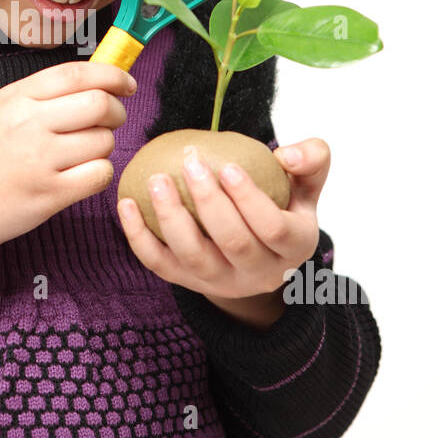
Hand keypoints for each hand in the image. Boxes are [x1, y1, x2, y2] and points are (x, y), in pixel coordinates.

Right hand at [0, 61, 137, 266]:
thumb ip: (37, 96)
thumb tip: (90, 84)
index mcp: (15, 98)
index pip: (77, 74)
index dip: (112, 76)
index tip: (127, 84)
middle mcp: (29, 124)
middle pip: (99, 104)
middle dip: (116, 112)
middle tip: (110, 123)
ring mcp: (40, 160)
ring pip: (103, 141)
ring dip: (104, 147)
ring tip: (83, 154)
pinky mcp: (50, 195)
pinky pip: (99, 175)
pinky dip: (100, 174)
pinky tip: (82, 176)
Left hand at [116, 137, 328, 299]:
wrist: (259, 254)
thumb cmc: (282, 206)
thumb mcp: (306, 185)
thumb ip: (312, 160)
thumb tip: (286, 154)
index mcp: (294, 247)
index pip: (272, 228)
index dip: (249, 198)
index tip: (227, 165)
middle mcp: (261, 273)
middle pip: (233, 242)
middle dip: (208, 201)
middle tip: (190, 161)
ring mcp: (223, 283)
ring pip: (194, 256)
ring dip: (171, 217)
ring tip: (157, 180)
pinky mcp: (189, 283)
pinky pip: (159, 264)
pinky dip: (138, 237)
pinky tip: (126, 204)